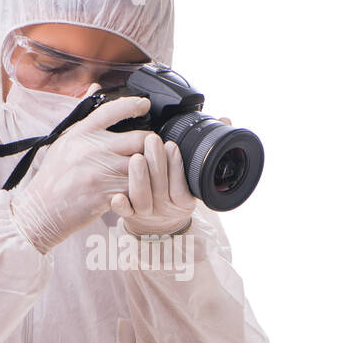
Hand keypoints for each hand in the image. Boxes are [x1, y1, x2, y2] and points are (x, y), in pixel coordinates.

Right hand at [9, 84, 152, 253]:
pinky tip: (141, 190)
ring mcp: (101, 171)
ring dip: (151, 169)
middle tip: (152, 148)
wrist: (42, 211)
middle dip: (150, 144)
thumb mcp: (64, 141)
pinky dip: (142, 190)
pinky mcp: (108, 194)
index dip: (134, 104)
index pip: (114, 109)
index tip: (145, 105)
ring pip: (143, 165)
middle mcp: (92, 148)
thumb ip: (85, 117)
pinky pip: (137, 188)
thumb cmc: (53, 177)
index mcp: (82, 132)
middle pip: (140, 138)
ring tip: (151, 170)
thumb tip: (96, 87)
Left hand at [112, 117, 230, 235]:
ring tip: (136, 157)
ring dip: (139, 178)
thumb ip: (206, 147)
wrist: (159, 221)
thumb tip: (225, 121)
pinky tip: (116, 196)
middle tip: (152, 140)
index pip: (181, 188)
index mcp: (184, 201)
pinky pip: (126, 213)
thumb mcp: (194, 173)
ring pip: (143, 200)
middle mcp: (167, 209)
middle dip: (157, 164)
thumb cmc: (175, 187)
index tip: (172, 145)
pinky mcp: (131, 215)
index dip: (176, 167)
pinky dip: (122, 205)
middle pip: (160, 190)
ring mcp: (148, 213)